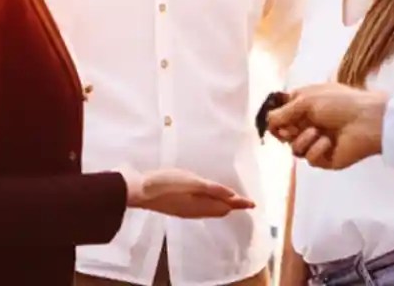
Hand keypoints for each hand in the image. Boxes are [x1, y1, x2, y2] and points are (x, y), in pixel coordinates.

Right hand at [122, 168, 254, 218]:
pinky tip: (205, 197)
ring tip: (228, 199)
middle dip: (232, 205)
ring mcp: (185, 210)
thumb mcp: (192, 182)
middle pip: (219, 209)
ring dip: (220, 204)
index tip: (253, 203)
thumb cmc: (166, 184)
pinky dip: (209, 203)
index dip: (240, 203)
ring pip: (209, 209)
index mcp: (201, 205)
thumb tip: (232, 196)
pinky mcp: (177, 206)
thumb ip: (213, 189)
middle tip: (243, 200)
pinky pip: (199, 207)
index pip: (226, 205)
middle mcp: (195, 211)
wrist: (140, 191)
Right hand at [265, 83, 387, 169]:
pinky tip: (328, 142)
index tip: (276, 120)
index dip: (276, 119)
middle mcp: (308, 124)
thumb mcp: (306, 100)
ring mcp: (317, 142)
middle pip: (283, 134)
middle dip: (286, 131)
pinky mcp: (325, 158)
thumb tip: (267, 123)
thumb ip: (282, 112)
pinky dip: (316, 150)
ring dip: (303, 140)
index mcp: (304, 106)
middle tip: (293, 128)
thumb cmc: (340, 103)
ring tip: (318, 132)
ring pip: (294, 149)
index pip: (280, 115)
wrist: (368, 121)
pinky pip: (309, 159)